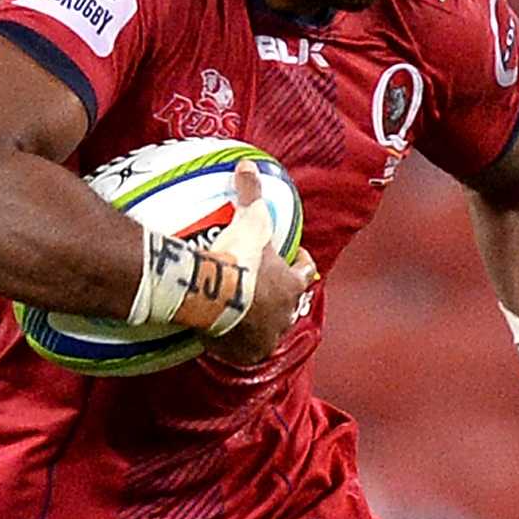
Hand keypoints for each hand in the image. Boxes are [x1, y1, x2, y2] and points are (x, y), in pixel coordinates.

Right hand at [202, 163, 313, 365]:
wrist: (212, 296)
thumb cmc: (238, 256)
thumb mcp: (249, 220)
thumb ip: (250, 192)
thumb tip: (248, 163)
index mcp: (291, 284)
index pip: (305, 272)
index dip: (301, 263)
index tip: (295, 256)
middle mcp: (285, 314)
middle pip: (290, 305)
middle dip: (281, 297)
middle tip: (265, 287)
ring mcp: (266, 338)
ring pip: (270, 331)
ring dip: (261, 322)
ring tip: (245, 314)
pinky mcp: (246, 355)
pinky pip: (246, 350)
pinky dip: (240, 343)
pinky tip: (228, 337)